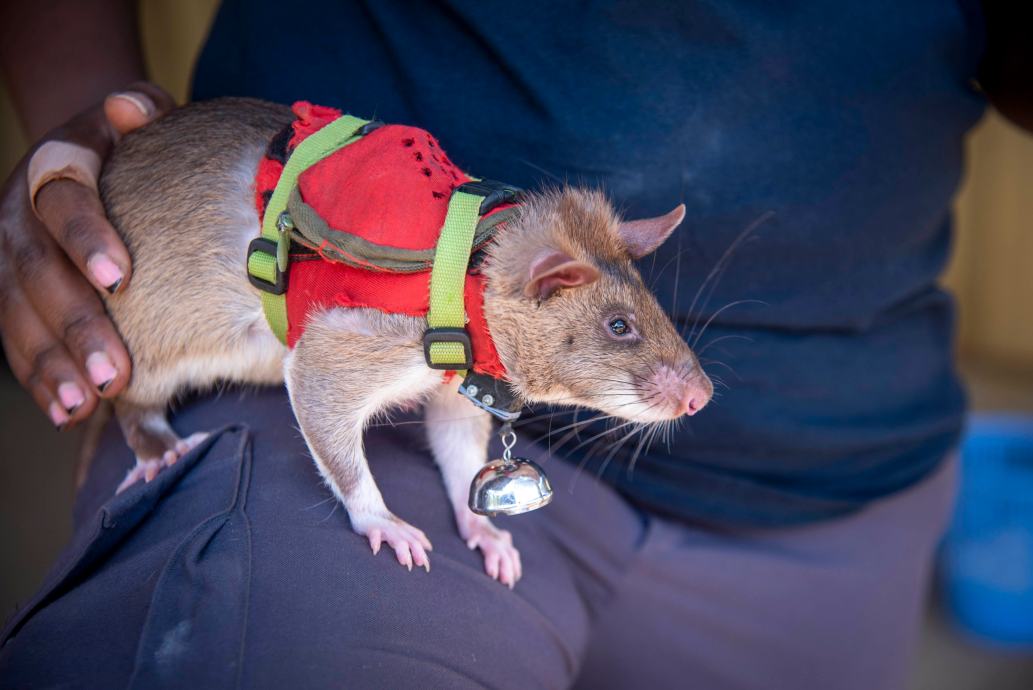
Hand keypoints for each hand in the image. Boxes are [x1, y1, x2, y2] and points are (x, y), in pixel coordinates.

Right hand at [0, 82, 173, 428]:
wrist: (89, 152)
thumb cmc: (132, 140)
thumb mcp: (139, 113)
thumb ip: (141, 108)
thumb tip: (129, 107)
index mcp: (54, 167)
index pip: (64, 200)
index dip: (87, 238)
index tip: (121, 279)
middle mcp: (20, 213)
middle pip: (37, 273)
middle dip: (75, 326)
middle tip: (116, 374)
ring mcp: (8, 257)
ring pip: (18, 314)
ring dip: (50, 364)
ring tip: (82, 405)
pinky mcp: (11, 293)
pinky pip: (16, 338)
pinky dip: (39, 376)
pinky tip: (66, 412)